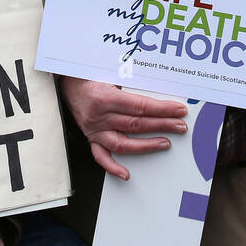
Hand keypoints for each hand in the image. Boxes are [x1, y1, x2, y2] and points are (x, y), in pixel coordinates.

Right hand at [59, 76, 187, 179]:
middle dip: (162, 125)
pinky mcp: (91, 137)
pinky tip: (126, 173)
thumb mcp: (109, 72)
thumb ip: (130, 82)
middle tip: (180, 125)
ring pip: (123, 143)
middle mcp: (99, 116)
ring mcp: (95, 129)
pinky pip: (101, 156)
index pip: (140, 106)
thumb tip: (156, 90)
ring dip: (147, 145)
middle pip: (136, 125)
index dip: (162, 109)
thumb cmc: (88, 74)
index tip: (178, 110)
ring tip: (165, 143)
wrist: (66, 81)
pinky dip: (113, 167)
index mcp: (105, 98)